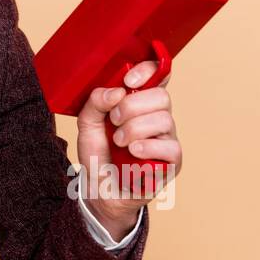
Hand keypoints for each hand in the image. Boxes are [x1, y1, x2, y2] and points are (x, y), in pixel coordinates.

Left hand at [74, 60, 180, 230]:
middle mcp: (158, 116)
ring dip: (134, 130)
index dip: (148, 71)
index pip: (157, 75)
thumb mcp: (87, 124)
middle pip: (161, 97)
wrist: (98, 188)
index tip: (128, 81)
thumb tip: (117, 91)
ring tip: (119, 142)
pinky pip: (170, 147)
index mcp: (140, 102)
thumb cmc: (98, 153)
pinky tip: (132, 153)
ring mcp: (167, 138)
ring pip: (164, 120)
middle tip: (114, 121)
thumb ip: (96, 102)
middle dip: (131, 106)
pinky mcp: (172, 161)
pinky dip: (147, 148)